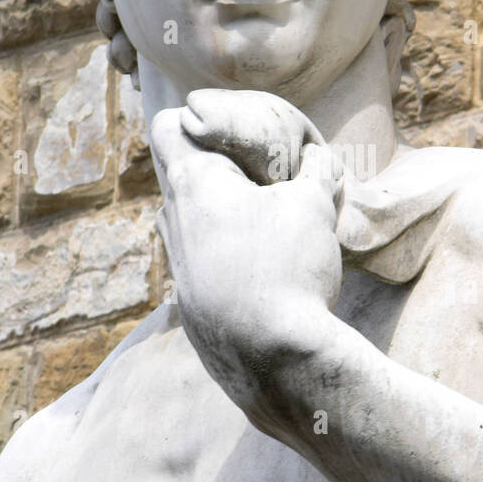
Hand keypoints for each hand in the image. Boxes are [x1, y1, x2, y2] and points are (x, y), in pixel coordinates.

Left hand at [150, 89, 343, 410]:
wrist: (278, 364)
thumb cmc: (290, 269)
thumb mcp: (314, 205)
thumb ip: (314, 171)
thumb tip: (317, 157)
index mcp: (192, 186)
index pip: (165, 127)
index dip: (197, 118)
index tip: (232, 129)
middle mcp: (172, 223)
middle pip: (180, 175)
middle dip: (218, 169)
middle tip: (263, 176)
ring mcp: (177, 268)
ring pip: (191, 222)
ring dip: (222, 215)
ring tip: (269, 225)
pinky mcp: (190, 307)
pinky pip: (203, 263)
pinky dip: (227, 257)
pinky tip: (265, 272)